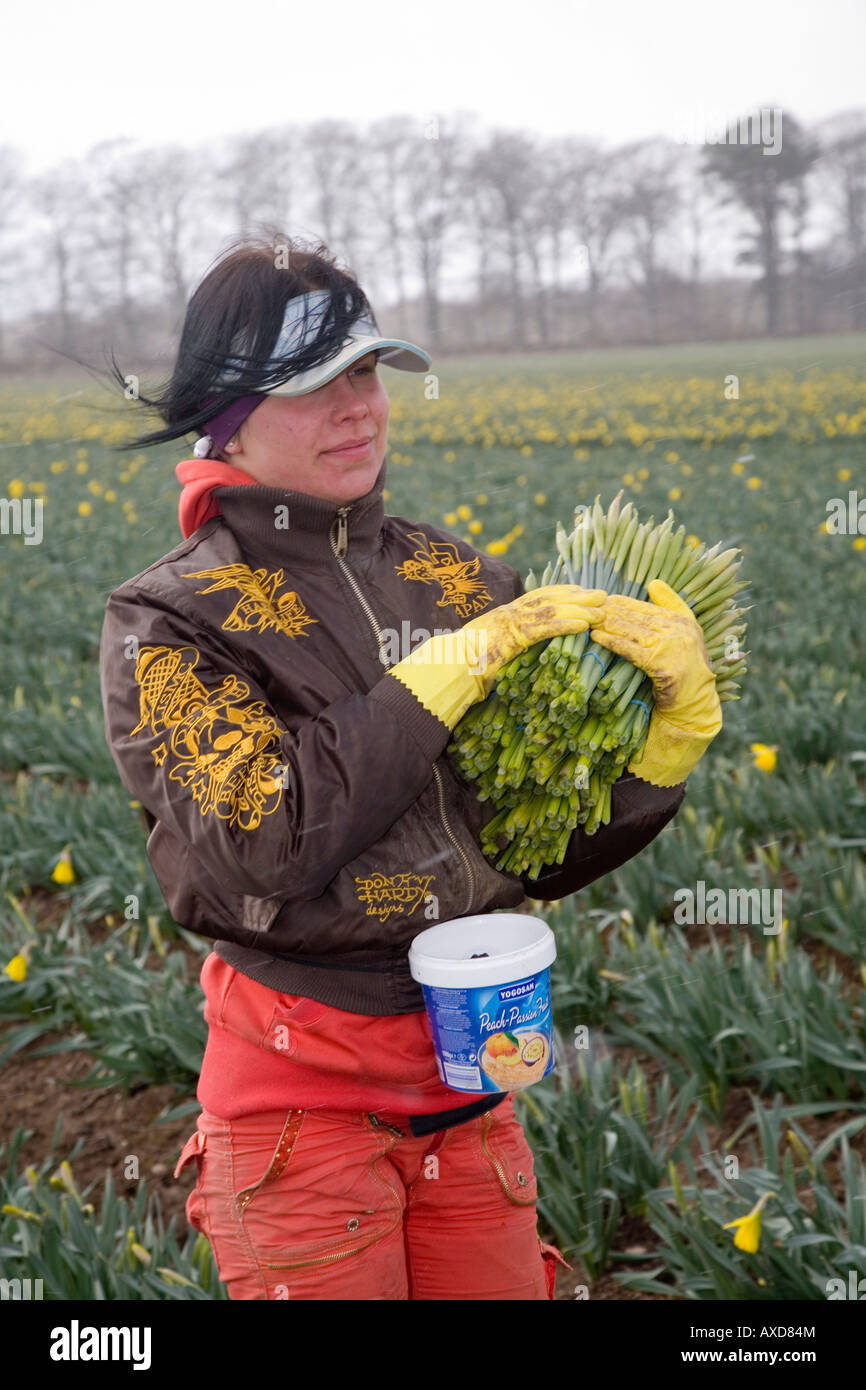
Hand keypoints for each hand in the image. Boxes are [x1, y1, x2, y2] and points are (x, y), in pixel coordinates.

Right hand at [463, 584, 606, 691]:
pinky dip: (566, 625)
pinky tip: (584, 625)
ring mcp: (509, 622)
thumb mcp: (493, 653)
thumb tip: (524, 657)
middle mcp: (509, 613)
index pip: (540, 597)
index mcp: (505, 614)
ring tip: (602, 610)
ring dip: (580, 609)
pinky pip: (544, 629)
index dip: (564, 593)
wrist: (447, 669)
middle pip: (550, 598)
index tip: (585, 593)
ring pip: (552, 610)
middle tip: (603, 595)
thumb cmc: (464, 667)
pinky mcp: (512, 637)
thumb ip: (511, 649)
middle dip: (579, 596)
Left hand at [589, 579, 721, 786]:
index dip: (619, 603)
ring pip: (630, 630)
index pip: (643, 606)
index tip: (598, 600)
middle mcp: (678, 630)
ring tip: (585, 620)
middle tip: (584, 608)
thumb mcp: (682, 635)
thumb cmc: (683, 672)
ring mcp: (671, 646)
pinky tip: (596, 637)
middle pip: (634, 616)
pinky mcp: (662, 665)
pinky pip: (630, 650)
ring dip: (605, 624)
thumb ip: (670, 607)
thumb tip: (653, 582)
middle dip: (607, 611)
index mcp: (681, 620)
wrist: (694, 705)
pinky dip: (611, 642)